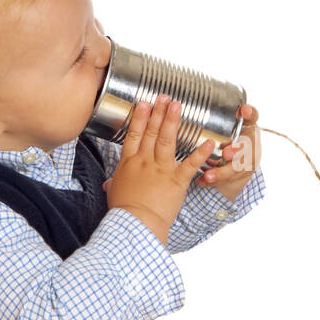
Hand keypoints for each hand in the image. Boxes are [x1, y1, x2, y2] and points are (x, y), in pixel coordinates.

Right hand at [102, 95, 214, 244]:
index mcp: (129, 164)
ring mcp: (161, 169)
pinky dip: (201, 153)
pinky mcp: (177, 180)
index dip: (140, 117)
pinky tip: (210, 142)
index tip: (144, 103)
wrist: (136, 223)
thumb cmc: (124, 211)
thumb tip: (109, 184)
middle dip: (158, 112)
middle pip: (151, 132)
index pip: (135, 135)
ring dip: (172, 121)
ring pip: (167, 140)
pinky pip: (191, 164)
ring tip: (178, 105)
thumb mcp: (114, 193)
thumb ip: (114, 184)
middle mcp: (145, 162)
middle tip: (165, 97)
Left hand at [196, 103, 260, 202]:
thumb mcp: (224, 125)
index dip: (250, 114)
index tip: (244, 110)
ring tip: (208, 175)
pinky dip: (215, 181)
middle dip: (237, 150)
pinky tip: (202, 181)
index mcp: (246, 126)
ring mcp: (248, 159)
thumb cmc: (227, 136)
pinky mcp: (242, 173)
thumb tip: (178, 104)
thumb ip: (212, 117)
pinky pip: (229, 179)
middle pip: (248, 146)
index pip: (252, 117)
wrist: (238, 162)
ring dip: (222, 172)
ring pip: (238, 167)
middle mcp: (249, 142)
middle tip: (226, 153)